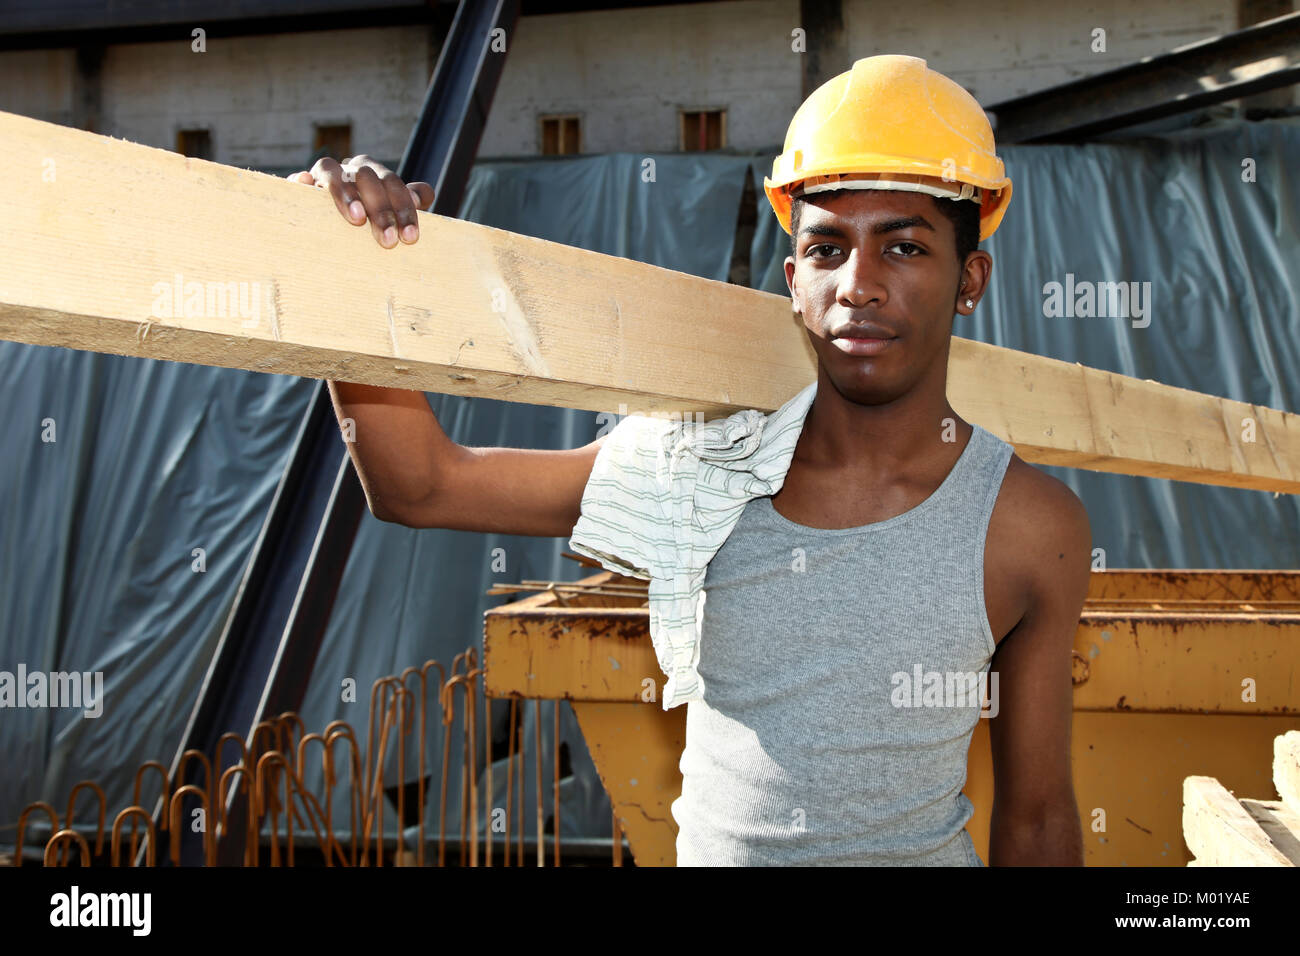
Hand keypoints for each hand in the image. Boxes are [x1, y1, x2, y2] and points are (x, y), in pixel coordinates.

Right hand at [287, 155, 434, 248]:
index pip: (393, 184)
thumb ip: (409, 203)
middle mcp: (352, 170)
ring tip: (356, 218)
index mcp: (377, 174)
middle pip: (368, 179)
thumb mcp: (392, 212)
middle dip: (380, 209)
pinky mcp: (301, 185)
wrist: (332, 219)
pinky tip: (304, 184)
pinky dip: (300, 180)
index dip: (404, 208)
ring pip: (334, 173)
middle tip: (388, 240)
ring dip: (346, 193)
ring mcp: (326, 176)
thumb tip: (422, 196)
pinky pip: (297, 179)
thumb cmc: (371, 218)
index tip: (410, 236)